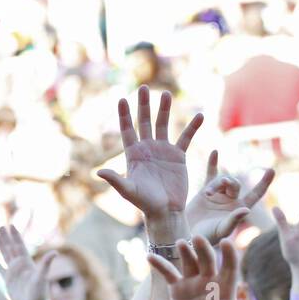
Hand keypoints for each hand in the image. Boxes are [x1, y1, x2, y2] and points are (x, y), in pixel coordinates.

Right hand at [0, 225, 56, 299]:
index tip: (11, 225)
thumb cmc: (39, 293)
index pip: (19, 245)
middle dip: (6, 238)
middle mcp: (20, 266)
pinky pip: (1, 270)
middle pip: (11, 248)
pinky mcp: (8, 281)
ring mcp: (14, 273)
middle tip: (1, 226)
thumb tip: (55, 252)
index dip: (15, 236)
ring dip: (1, 247)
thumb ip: (46, 263)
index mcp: (27, 262)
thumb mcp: (42, 276)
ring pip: (6, 256)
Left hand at [96, 86, 203, 223]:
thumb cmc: (145, 203)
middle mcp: (148, 149)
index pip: (127, 130)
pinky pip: (186, 138)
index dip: (124, 115)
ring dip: (164, 110)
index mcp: (134, 154)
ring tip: (166, 94)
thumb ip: (115, 179)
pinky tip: (199, 115)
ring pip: (163, 125)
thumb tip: (98, 172)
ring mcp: (163, 150)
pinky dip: (192, 127)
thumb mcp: (128, 191)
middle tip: (144, 87)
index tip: (122, 99)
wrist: (166, 212)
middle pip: (144, 122)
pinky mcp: (179, 156)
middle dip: (144, 105)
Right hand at [147, 236, 246, 299]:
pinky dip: (160, 264)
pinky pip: (168, 272)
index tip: (226, 242)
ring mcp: (192, 280)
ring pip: (188, 262)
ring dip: (184, 252)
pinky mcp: (177, 286)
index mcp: (225, 286)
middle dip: (203, 249)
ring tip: (180, 243)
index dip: (229, 255)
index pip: (230, 266)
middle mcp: (210, 279)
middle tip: (197, 238)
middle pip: (207, 260)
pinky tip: (149, 256)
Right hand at [186, 151, 274, 243]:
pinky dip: (212, 163)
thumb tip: (247, 210)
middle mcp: (231, 200)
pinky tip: (215, 152)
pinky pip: (210, 174)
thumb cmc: (207, 237)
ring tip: (207, 193)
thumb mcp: (222, 230)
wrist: (188, 235)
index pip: (255, 194)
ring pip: (222, 180)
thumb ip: (234, 220)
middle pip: (235, 184)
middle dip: (229, 183)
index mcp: (239, 208)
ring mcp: (219, 194)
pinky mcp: (205, 191)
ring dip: (216, 184)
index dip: (263, 183)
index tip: (271, 170)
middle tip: (220, 186)